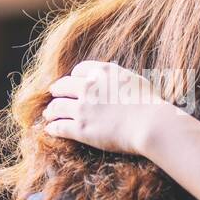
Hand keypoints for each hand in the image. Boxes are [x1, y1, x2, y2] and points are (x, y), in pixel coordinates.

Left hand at [43, 61, 174, 155]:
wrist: (150, 124)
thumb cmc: (150, 103)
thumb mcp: (134, 79)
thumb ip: (119, 77)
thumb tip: (115, 76)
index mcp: (103, 72)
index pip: (79, 70)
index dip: (74, 77)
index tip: (73, 83)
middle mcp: (89, 86)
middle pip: (62, 86)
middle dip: (57, 90)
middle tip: (54, 95)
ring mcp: (83, 108)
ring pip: (56, 107)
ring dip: (51, 111)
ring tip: (49, 114)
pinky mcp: (81, 129)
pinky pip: (58, 127)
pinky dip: (52, 128)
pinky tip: (50, 129)